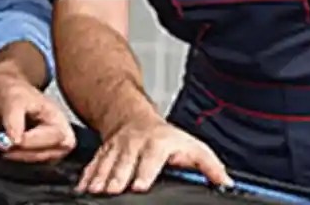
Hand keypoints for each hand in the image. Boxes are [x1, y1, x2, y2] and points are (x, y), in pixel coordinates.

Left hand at [0, 71, 75, 162]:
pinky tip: (20, 153)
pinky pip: (56, 158)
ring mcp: (60, 125)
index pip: (19, 109)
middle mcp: (48, 108)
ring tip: (10, 150)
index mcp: (19, 94)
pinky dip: (38, 159)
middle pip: (54, 134)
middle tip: (4, 147)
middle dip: (29, 147)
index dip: (16, 126)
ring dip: (31, 155)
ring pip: (57, 150)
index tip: (12, 140)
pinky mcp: (63, 142)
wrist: (11, 87)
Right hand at [77, 114, 230, 193]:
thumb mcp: (192, 145)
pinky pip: (93, 164)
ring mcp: (116, 148)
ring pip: (106, 164)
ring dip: (100, 179)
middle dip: (117, 179)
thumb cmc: (165, 137)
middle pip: (124, 164)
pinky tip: (83, 188)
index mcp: (157, 144)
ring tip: (94, 192)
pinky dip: (87, 176)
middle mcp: (134, 144)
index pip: (150, 159)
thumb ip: (209, 165)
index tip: (138, 186)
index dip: (144, 173)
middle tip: (111, 192)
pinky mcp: (103, 153)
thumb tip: (226, 183)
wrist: (132, 116)